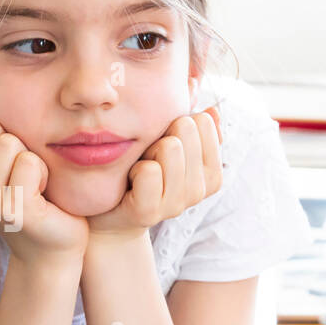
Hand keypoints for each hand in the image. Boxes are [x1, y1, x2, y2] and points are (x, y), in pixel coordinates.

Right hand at [0, 119, 88, 264]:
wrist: (50, 245)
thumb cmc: (26, 196)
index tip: (4, 168)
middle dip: (15, 145)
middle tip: (20, 178)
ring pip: (10, 142)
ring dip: (30, 160)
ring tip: (30, 186)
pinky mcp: (11, 210)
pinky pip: (29, 162)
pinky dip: (42, 172)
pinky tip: (41, 195)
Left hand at [86, 107, 222, 241]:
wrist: (112, 213)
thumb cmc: (142, 172)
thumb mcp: (170, 148)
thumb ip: (196, 131)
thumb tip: (213, 111)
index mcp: (211, 174)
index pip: (204, 122)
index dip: (177, 124)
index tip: (164, 144)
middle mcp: (199, 191)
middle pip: (185, 129)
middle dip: (161, 135)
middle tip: (148, 156)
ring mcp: (176, 205)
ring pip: (170, 147)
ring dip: (146, 151)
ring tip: (138, 168)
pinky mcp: (149, 212)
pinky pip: (149, 170)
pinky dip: (134, 168)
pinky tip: (129, 181)